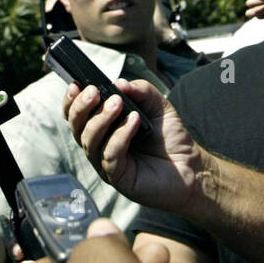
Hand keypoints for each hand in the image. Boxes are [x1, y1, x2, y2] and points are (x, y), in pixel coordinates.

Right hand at [62, 80, 201, 213]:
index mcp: (103, 129)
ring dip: (101, 119)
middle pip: (77, 127)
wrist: (192, 167)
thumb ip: (141, 91)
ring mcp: (107, 164)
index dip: (71, 101)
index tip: (76, 84)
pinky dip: (119, 135)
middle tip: (94, 92)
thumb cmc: (170, 137)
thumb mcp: (158, 105)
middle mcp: (99, 147)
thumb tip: (119, 83)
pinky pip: (110, 155)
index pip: (76, 115)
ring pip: (89, 141)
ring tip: (118, 103)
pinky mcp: (119, 178)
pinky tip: (134, 121)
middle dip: (82, 107)